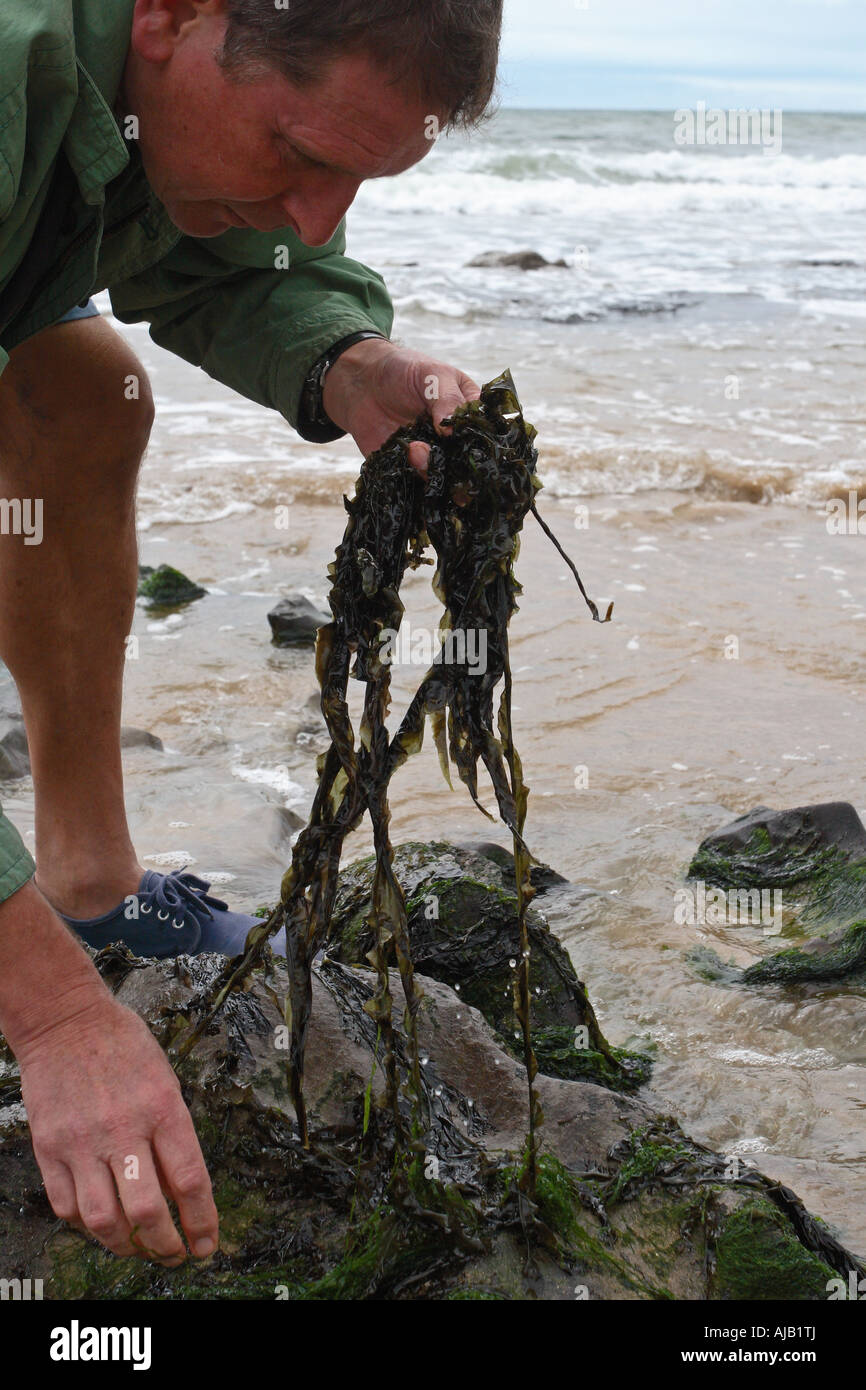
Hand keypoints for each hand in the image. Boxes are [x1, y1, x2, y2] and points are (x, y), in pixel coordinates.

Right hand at [17, 993, 217, 1264]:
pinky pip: (66, 1206)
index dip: (202, 1222)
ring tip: (138, 1249)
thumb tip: (179, 1191)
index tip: (207, 1245)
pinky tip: (100, 1222)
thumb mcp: (165, 1080)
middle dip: (166, 1246)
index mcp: (162, 1108)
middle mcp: (123, 1129)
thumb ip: (173, 1134)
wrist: (66, 1021)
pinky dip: (85, 1225)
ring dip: (125, 1246)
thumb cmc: (124, 1046)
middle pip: (147, 1211)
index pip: (189, 1180)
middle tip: (174, 1256)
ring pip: (104, 1220)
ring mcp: (82, 1141)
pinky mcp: (48, 1148)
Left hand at [322, 338, 480, 472]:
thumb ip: (447, 398)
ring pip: (442, 476)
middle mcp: (454, 440)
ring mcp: (433, 456)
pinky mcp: (408, 469)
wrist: (362, 381)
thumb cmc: (403, 370)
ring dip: (430, 469)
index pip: (485, 435)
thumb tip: (452, 430)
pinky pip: (416, 483)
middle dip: (455, 465)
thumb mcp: (432, 374)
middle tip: (433, 450)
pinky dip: (411, 478)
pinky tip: (404, 460)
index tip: (465, 442)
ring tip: (413, 450)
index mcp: (469, 415)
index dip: (480, 444)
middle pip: (466, 463)